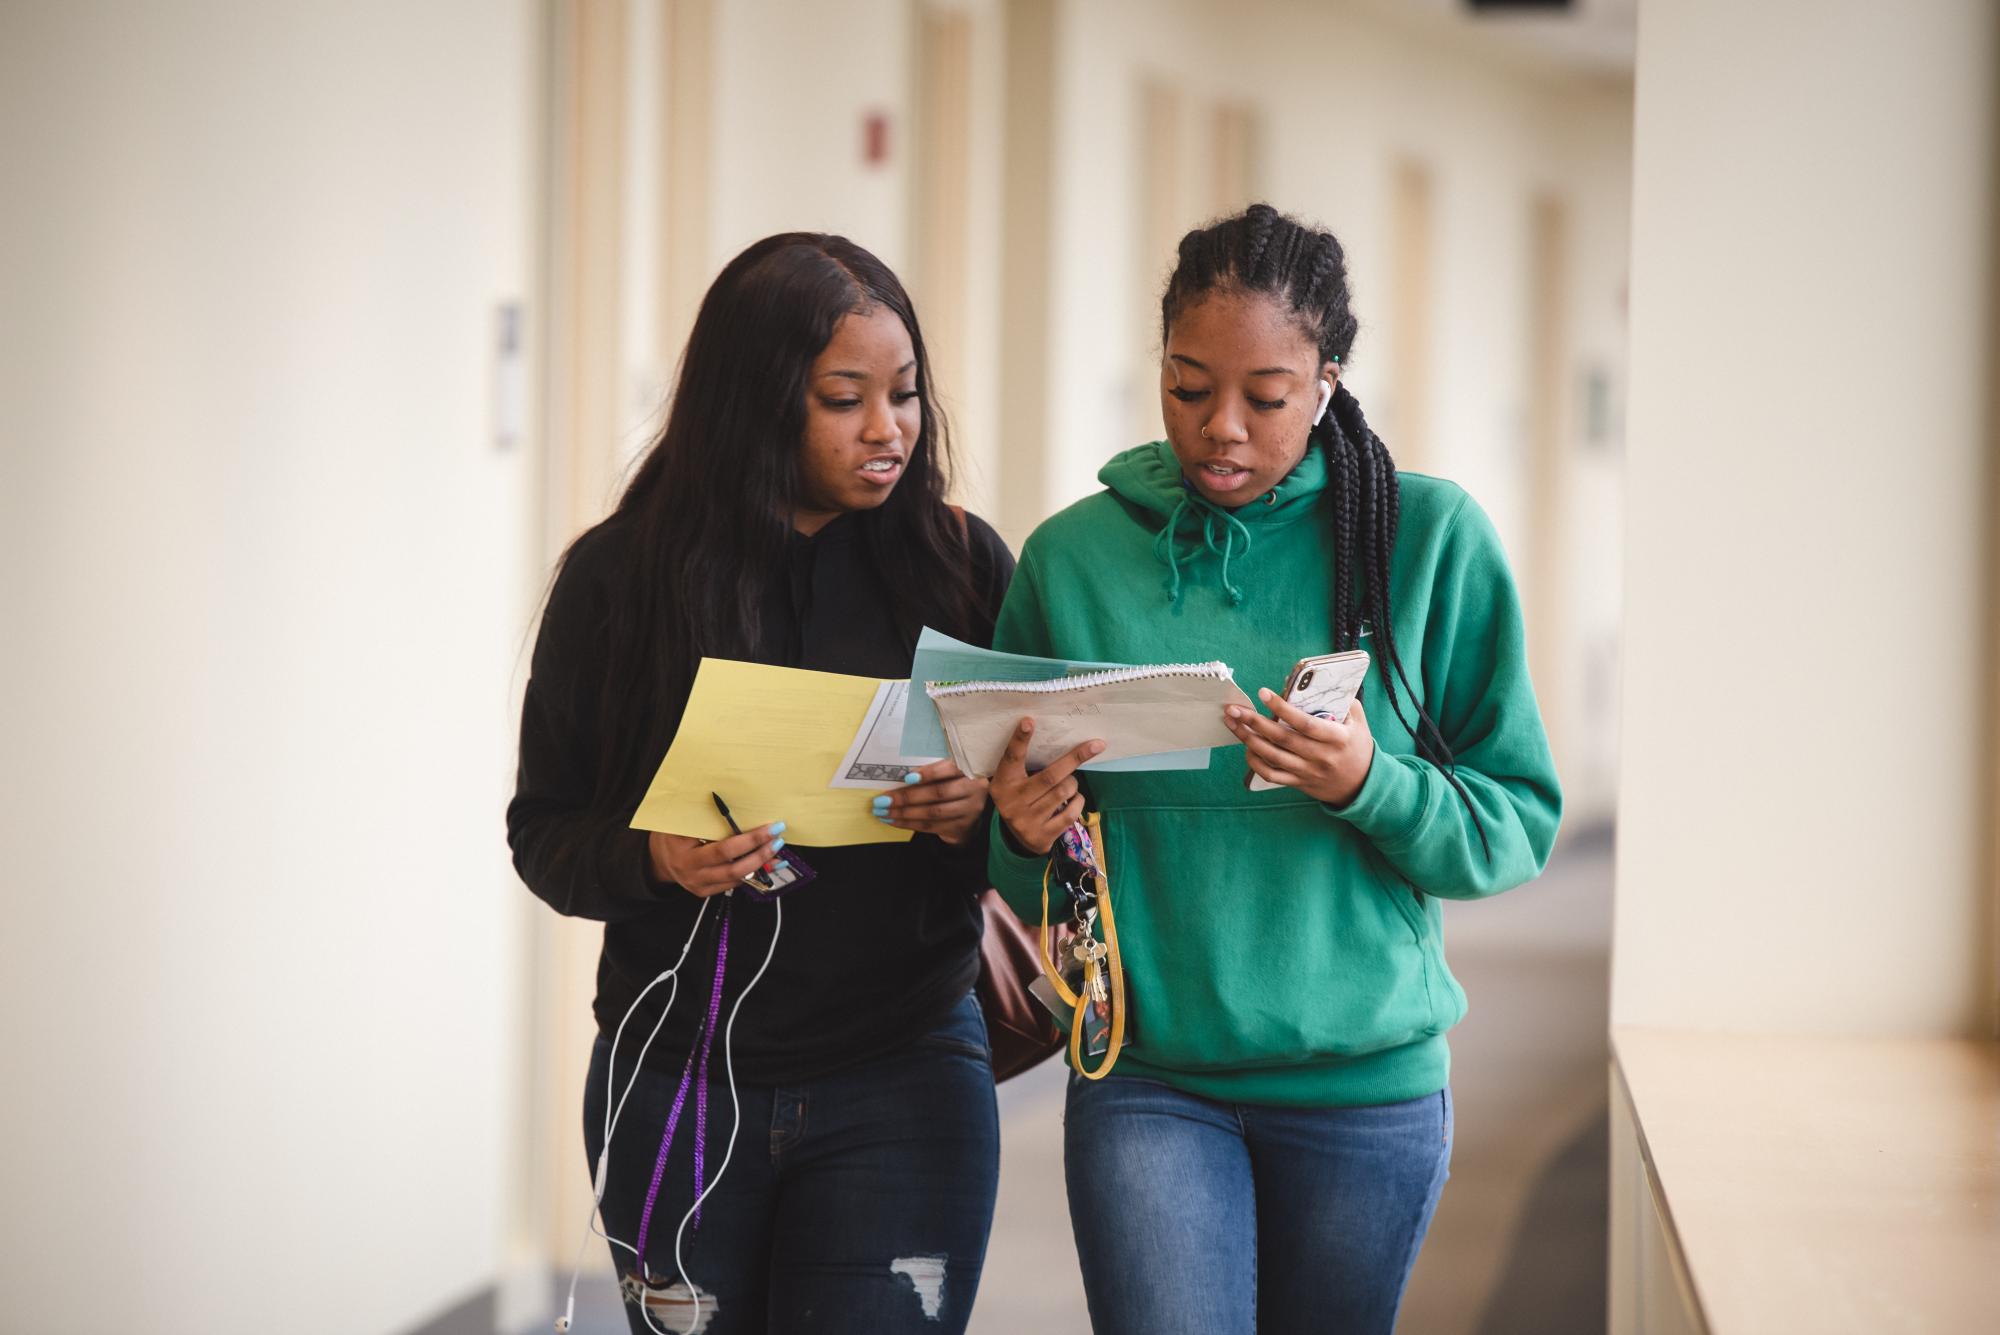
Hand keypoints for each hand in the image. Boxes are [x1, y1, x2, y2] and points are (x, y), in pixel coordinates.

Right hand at [649, 823, 786, 897]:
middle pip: (732, 867)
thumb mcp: (681, 819)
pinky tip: (766, 862)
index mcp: (684, 850)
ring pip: (735, 879)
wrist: (658, 857)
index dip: (748, 839)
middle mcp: (691, 871)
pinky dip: (751, 873)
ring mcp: (698, 885)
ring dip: (760, 864)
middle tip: (778, 838)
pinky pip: (732, 885)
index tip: (769, 827)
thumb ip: (704, 815)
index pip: (722, 848)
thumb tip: (739, 805)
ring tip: (776, 849)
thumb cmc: (674, 832)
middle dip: (759, 853)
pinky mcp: (704, 892)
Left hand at [873, 759, 989, 844]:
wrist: (969, 810)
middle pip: (938, 793)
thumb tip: (899, 775)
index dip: (930, 773)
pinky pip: (931, 826)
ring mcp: (969, 810)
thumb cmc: (952, 783)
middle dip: (907, 797)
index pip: (950, 769)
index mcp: (970, 769)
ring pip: (933, 812)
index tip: (907, 777)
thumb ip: (933, 771)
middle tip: (883, 799)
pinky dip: (909, 823)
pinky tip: (893, 820)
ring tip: (884, 811)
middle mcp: (974, 789)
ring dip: (904, 813)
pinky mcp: (961, 827)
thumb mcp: (949, 772)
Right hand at [990, 719, 1103, 854]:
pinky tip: (1074, 799)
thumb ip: (1024, 764)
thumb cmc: (1019, 796)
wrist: (1014, 837)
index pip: (1012, 757)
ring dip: (1073, 783)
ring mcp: (1026, 821)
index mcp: (1004, 782)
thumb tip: (1051, 737)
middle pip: (1050, 776)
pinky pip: (1070, 813)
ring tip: (1069, 783)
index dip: (1020, 739)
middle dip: (1075, 758)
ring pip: (1063, 792)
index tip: (1029, 721)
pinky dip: (1078, 802)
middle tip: (1095, 745)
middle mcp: (1012, 802)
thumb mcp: (1013, 780)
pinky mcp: (1041, 836)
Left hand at [1223, 691, 1375, 805]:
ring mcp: (1307, 771)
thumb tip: (1314, 683)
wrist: (1362, 785)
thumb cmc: (1358, 748)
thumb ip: (1343, 702)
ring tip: (1233, 724)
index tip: (1263, 693)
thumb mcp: (1358, 723)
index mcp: (1336, 737)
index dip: (1282, 708)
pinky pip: (1272, 775)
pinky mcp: (1298, 782)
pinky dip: (1255, 763)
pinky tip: (1247, 748)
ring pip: (1272, 757)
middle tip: (1234, 709)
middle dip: (1254, 722)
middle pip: (1282, 738)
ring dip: (1249, 739)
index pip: (1305, 723)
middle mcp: (1320, 756)